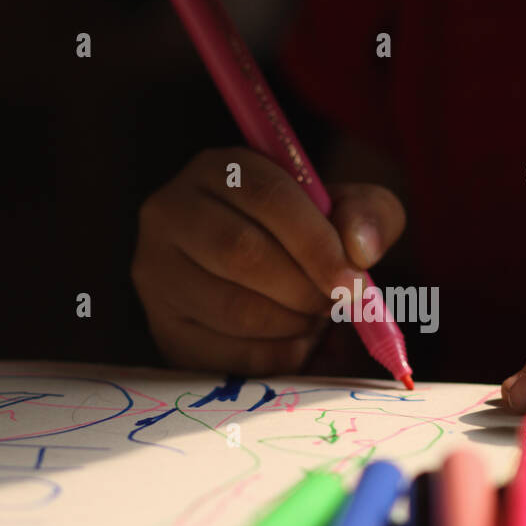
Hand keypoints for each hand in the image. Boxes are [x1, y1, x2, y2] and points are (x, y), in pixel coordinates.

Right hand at [132, 146, 405, 374]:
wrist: (258, 279)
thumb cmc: (303, 237)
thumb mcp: (345, 212)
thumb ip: (369, 215)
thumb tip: (360, 248)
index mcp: (218, 169)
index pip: (267, 197)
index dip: (317, 243)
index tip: (353, 282)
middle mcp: (171, 212)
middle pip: (242, 252)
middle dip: (304, 288)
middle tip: (335, 306)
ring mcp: (157, 271)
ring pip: (231, 307)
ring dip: (290, 324)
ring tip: (311, 319)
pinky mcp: (162, 325)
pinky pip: (223, 352)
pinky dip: (272, 356)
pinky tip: (288, 342)